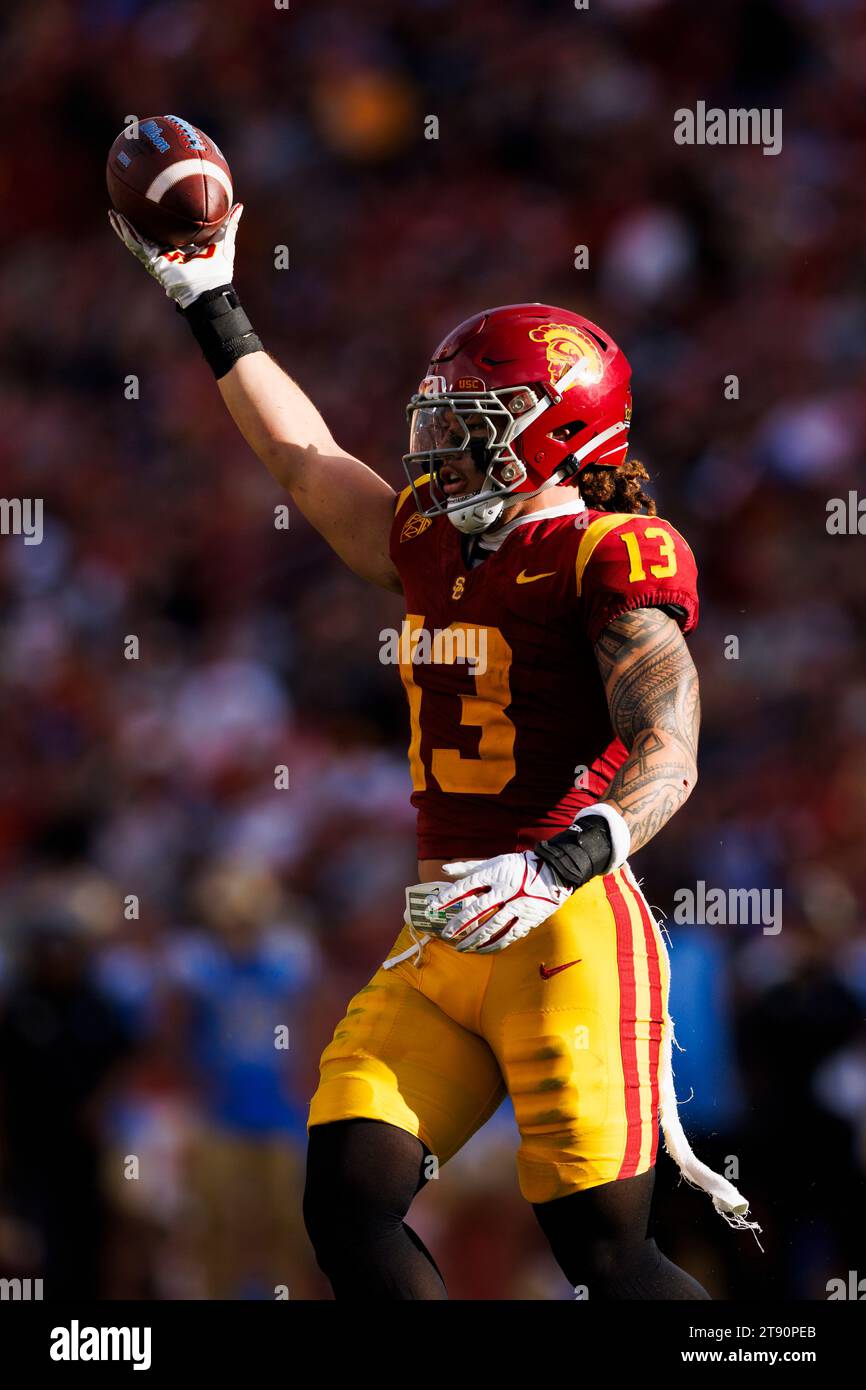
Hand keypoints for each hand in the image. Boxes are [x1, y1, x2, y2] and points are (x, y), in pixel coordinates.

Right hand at [108, 203, 243, 308]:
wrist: (210, 289)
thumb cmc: (218, 272)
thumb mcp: (224, 242)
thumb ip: (230, 224)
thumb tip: (238, 205)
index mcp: (180, 250)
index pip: (167, 234)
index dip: (159, 223)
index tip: (154, 209)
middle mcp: (167, 254)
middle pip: (148, 235)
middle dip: (136, 224)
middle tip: (126, 208)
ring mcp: (158, 258)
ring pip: (137, 239)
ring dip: (124, 227)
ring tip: (112, 214)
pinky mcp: (154, 261)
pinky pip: (136, 244)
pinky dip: (126, 232)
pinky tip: (117, 220)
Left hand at [405, 852, 570, 954]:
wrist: (554, 872)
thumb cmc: (518, 867)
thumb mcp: (494, 862)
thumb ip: (468, 868)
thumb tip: (444, 870)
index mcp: (494, 874)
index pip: (465, 886)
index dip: (447, 897)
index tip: (433, 907)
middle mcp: (504, 890)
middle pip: (476, 910)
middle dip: (459, 924)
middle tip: (446, 934)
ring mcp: (517, 905)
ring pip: (491, 926)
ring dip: (474, 939)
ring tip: (460, 948)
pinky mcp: (528, 918)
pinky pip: (508, 935)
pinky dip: (493, 945)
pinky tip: (482, 951)